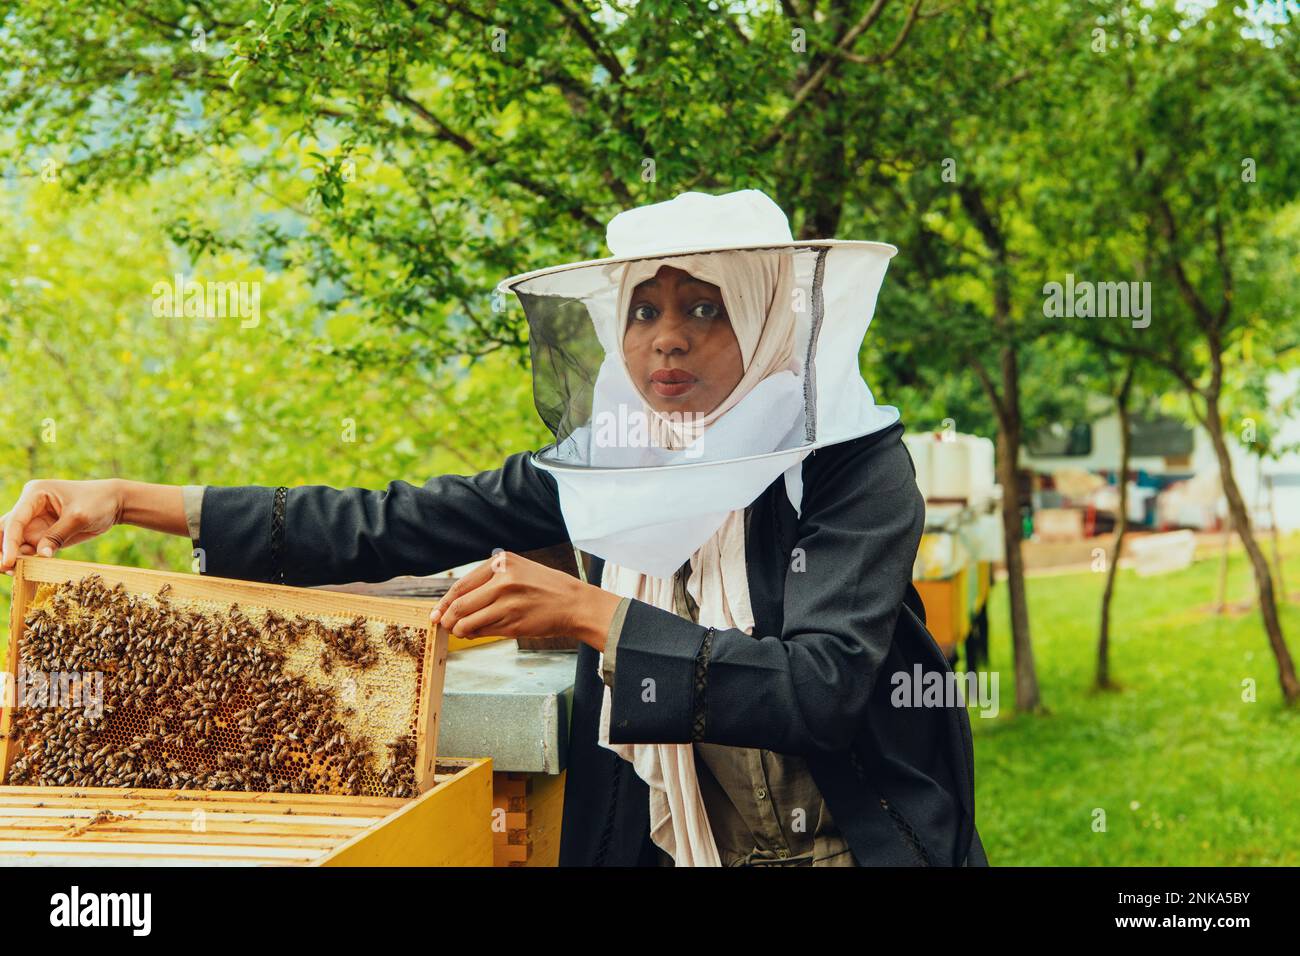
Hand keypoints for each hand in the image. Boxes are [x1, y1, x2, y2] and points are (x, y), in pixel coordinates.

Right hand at [1, 479, 122, 575]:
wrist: (114, 503)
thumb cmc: (97, 502)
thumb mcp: (79, 517)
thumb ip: (58, 535)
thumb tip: (41, 555)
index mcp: (34, 494)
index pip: (15, 521)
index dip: (9, 542)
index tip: (8, 562)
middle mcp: (29, 507)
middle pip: (5, 529)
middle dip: (1, 549)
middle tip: (3, 569)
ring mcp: (34, 521)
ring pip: (13, 541)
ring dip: (10, 556)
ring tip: (11, 573)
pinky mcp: (42, 534)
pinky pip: (27, 548)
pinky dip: (23, 559)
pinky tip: (21, 571)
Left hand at [430, 551, 622, 650]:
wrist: (574, 603)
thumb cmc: (544, 587)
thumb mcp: (517, 570)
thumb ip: (489, 580)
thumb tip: (455, 601)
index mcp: (502, 563)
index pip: (461, 585)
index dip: (444, 602)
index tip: (436, 611)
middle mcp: (503, 580)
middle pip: (461, 604)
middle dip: (447, 618)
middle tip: (442, 624)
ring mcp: (508, 602)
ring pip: (468, 621)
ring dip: (458, 629)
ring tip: (459, 631)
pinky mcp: (514, 623)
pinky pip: (483, 631)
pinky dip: (474, 634)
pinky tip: (476, 633)